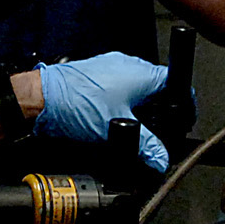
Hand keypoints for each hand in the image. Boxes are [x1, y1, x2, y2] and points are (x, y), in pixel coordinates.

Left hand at [34, 53, 171, 171]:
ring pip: (135, 89)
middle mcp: (128, 65)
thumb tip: (161, 158)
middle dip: (159, 110)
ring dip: (138, 107)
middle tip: (156, 131)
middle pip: (156, 88)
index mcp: (141, 72)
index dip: (181, 103)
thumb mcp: (119, 130)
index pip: (175, 83)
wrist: (42, 99)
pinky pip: (116, 88)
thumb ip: (147, 146)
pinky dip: (119, 103)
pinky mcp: (95, 75)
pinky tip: (110, 119)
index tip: (181, 119)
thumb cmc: (76, 104)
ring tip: (131, 127)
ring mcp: (110, 67)